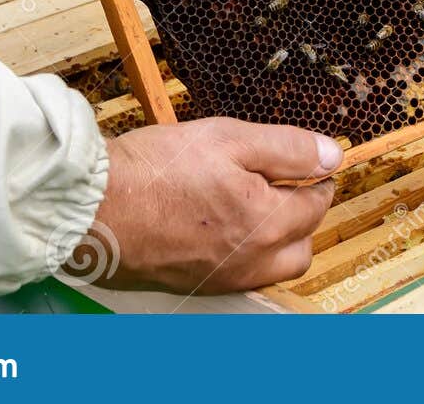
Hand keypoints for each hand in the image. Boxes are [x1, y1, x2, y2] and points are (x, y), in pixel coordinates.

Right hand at [77, 117, 343, 292]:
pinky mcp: (192, 284)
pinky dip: (244, 255)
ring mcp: (220, 278)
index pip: (316, 204)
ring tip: (255, 205)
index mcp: (265, 223)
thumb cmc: (156, 170)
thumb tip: (332, 155)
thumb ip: (288, 148)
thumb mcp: (230, 138)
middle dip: (302, 216)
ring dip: (277, 241)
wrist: (91, 208)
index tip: (311, 162)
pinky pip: (238, 277)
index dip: (317, 176)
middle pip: (301, 247)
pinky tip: (222, 226)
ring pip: (271, 268)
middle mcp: (249, 261)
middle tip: (285, 184)